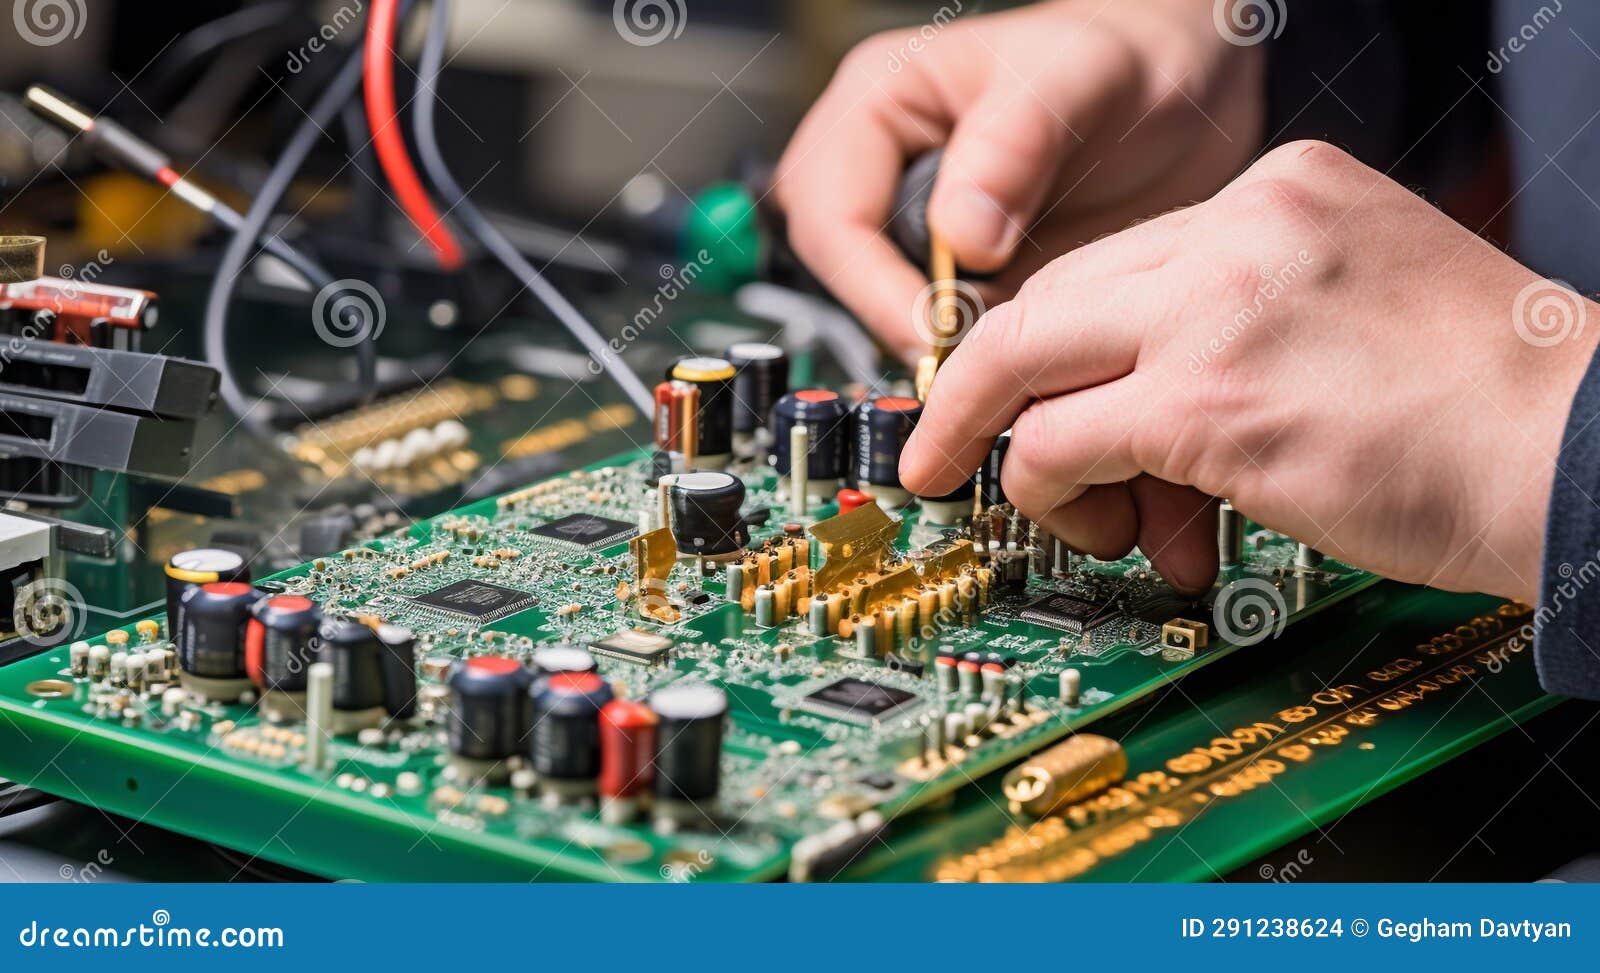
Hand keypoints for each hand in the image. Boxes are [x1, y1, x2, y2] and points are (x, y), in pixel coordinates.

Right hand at [773, 0, 1264, 359]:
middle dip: (893, 318)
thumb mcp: (1075, 82)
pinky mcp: (951, 270)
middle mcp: (875, 166)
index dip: (874, 287)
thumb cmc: (1125, 62)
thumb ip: (1014, 148)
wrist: (1182, 93)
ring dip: (931, 340)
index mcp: (875, 104)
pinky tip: (1014, 352)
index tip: (934, 334)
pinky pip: (933, 325)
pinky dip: (966, 350)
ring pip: (878, 305)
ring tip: (999, 358)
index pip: (832, 217)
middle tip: (962, 362)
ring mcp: (909, 223)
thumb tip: (962, 241)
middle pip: (837, 269)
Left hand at [899, 141, 1599, 602]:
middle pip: (1051, 294)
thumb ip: (1236, 332)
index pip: (1117, 262)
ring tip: (1034, 503)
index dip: (1057, 339)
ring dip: (1008, 443)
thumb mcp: (1350, 318)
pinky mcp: (1208, 396)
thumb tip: (1128, 413)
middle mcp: (1242, 227)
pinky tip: (1090, 528)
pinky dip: (1047, 487)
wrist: (1576, 453)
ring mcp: (1220, 304)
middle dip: (989, 383)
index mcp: (1281, 195)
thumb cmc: (1482, 412)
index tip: (1021, 389)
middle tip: (954, 445)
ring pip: (1028, 354)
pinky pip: (1060, 438)